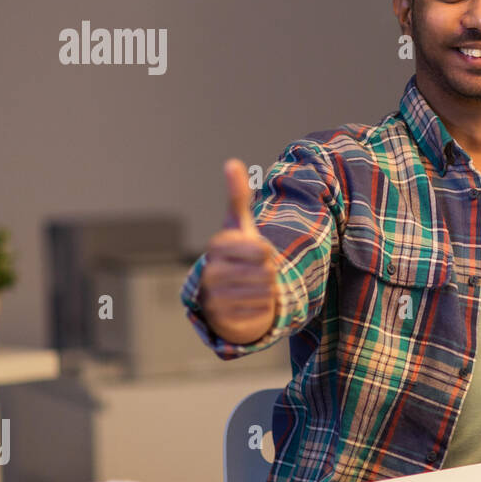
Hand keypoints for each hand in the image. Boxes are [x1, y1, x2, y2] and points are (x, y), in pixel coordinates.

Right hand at [197, 158, 279, 343]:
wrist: (228, 293)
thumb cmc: (238, 254)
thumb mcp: (240, 225)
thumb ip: (237, 197)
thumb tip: (232, 162)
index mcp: (217, 245)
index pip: (260, 249)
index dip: (267, 252)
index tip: (260, 251)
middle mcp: (210, 270)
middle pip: (266, 272)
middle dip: (270, 271)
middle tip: (258, 271)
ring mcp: (214, 296)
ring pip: (265, 291)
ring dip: (268, 289)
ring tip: (255, 285)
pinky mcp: (222, 318)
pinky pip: (260, 310)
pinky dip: (263, 307)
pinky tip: (252, 302)